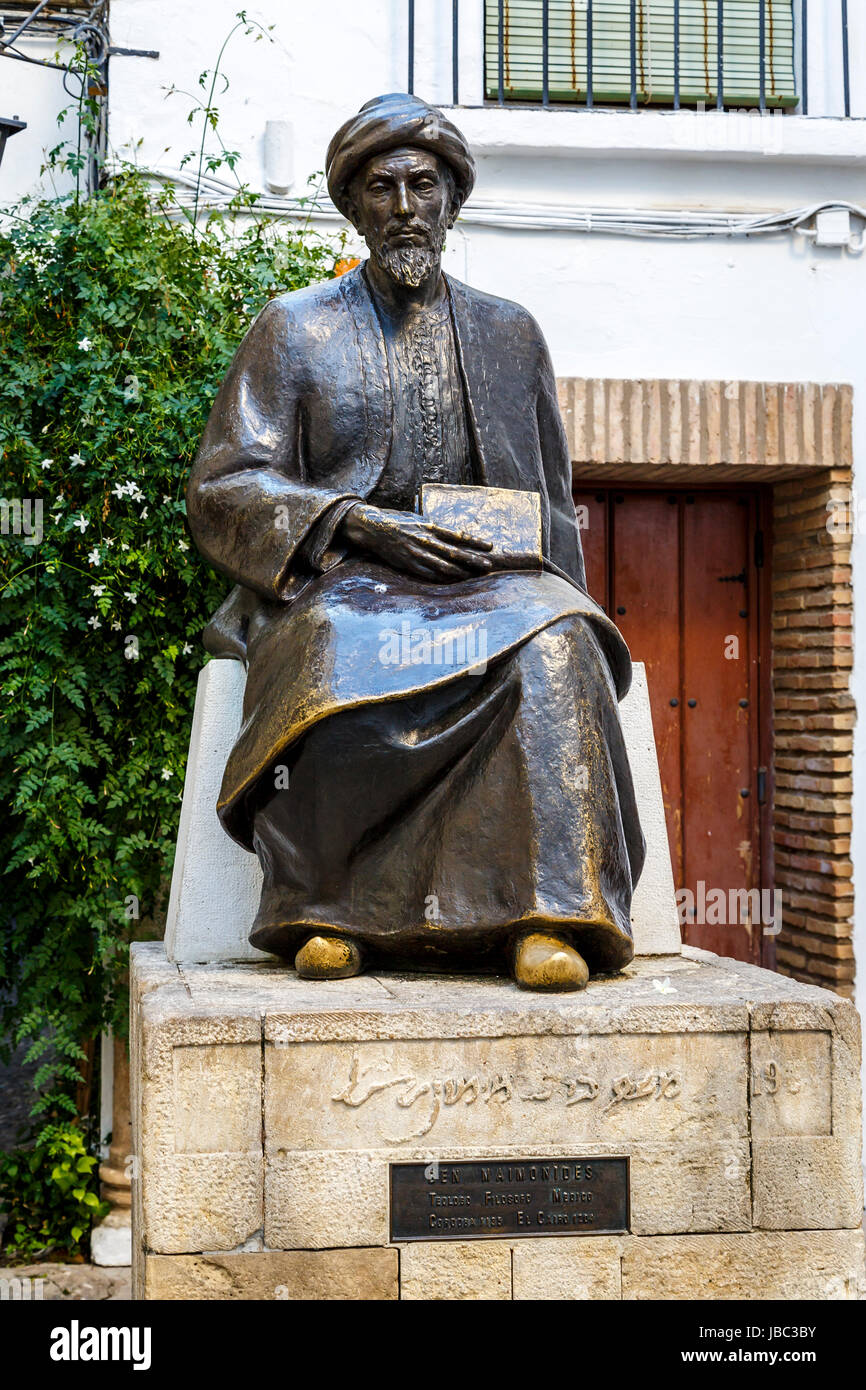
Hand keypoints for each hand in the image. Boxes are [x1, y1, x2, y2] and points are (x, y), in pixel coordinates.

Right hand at [338, 503, 493, 581]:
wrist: (373, 527)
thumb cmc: (398, 522)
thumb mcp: (418, 519)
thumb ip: (434, 528)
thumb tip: (452, 536)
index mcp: (429, 526)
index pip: (457, 535)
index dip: (475, 541)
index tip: (489, 546)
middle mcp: (425, 539)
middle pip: (454, 552)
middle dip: (473, 560)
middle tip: (488, 566)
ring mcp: (417, 553)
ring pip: (443, 566)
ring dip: (461, 572)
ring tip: (474, 576)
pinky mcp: (408, 564)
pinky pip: (428, 574)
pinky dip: (442, 579)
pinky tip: (453, 582)